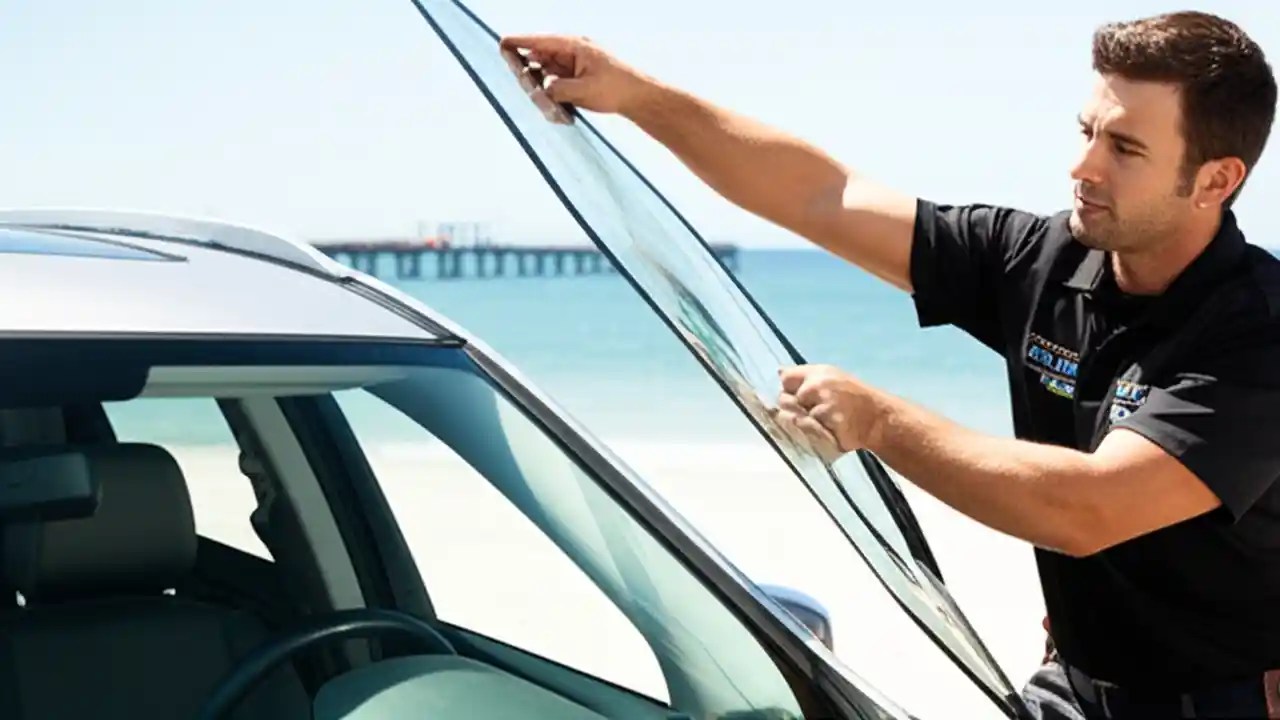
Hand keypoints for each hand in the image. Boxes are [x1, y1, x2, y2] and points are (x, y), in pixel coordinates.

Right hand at [498, 34, 652, 114]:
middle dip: (528, 69)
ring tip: (542, 99)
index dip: (520, 42)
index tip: (502, 43)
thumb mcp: (584, 90)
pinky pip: (555, 81)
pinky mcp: (575, 77)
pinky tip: (553, 103)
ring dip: (540, 84)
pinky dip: (551, 90)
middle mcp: (571, 51)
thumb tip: (541, 89)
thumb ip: (558, 89)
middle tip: (521, 82)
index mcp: (574, 46)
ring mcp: (573, 64)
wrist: (639, 96)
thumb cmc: (616, 88)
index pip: (541, 41)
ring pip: (546, 71)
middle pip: (539, 56)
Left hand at [775, 364, 884, 456]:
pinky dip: (813, 432)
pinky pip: (807, 431)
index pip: (786, 379)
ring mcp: (821, 407)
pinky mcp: (826, 427)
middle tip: (814, 412)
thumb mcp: (830, 377)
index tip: (801, 397)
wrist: (877, 418)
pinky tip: (827, 430)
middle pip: (784, 400)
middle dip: (794, 408)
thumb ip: (804, 375)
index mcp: (818, 373)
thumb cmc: (852, 397)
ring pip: (793, 418)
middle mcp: (817, 387)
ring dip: (803, 422)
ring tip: (822, 422)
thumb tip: (779, 372)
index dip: (790, 390)